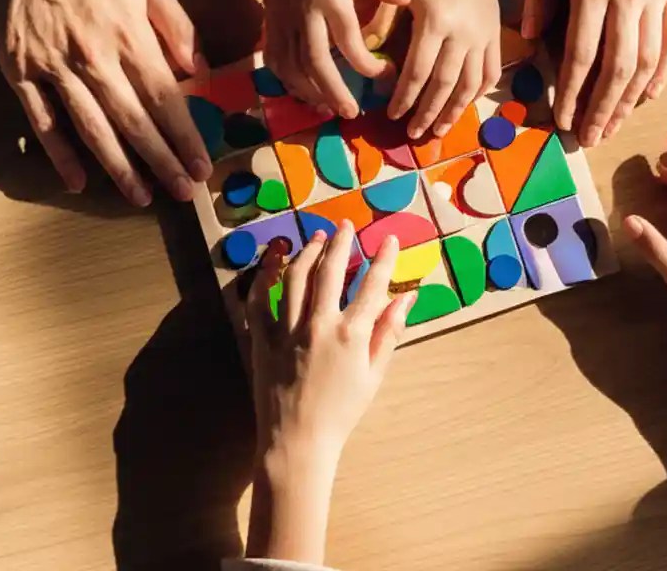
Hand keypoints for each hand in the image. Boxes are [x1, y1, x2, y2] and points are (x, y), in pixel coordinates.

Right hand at [0, 0, 209, 204]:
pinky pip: (42, 120)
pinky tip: (76, 180)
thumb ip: (177, 27)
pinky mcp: (20, 69)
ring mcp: (54, 66)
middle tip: (182, 193)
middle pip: (134, 123)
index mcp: (130, 37)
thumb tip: (196, 72)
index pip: (165, 101)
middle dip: (161, 163)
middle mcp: (94, 57)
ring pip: (91, 128)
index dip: (185, 139)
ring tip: (141, 196)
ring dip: (118, 168)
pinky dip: (59, 153)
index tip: (201, 167)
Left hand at [242, 223, 411, 562]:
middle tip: (345, 225)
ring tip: (315, 237)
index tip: (388, 239)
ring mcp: (286, 329)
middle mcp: (318, 324)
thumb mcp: (374, 374)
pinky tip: (274, 261)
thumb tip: (407, 298)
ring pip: (295, 278)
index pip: (371, 285)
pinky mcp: (262, 338)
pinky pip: (259, 299)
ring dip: (307, 252)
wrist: (297, 441)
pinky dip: (266, 276)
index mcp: (351, 334)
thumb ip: (389, 333)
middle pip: (330, 271)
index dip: (382, 258)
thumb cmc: (342, 412)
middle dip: (340, 243)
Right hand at [256, 0, 410, 118]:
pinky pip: (277, 65)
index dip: (365, 63)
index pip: (348, 38)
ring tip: (330, 110)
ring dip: (310, 93)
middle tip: (350, 112)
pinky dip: (289, 84)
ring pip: (292, 68)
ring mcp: (283, 25)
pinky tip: (307, 96)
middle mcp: (304, 16)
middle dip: (332, 90)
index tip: (383, 73)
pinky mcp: (271, 31)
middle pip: (315, 61)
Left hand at [386, 0, 501, 138]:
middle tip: (414, 133)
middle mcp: (462, 34)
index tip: (393, 115)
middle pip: (444, 84)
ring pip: (470, 85)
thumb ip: (382, 20)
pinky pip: (490, 74)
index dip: (405, 96)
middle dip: (428, 112)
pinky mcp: (495, 39)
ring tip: (440, 130)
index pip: (418, 70)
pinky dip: (477, 94)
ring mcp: (482, 39)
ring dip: (454, 112)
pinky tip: (464, 106)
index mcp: (435, 22)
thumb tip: (364, 53)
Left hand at [524, 0, 666, 146]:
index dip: (573, 93)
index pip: (582, 54)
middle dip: (602, 110)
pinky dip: (663, 71)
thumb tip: (531, 35)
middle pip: (617, 69)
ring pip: (647, 61)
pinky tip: (650, 94)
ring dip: (630, 100)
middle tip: (589, 138)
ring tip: (614, 126)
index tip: (564, 120)